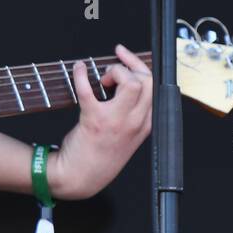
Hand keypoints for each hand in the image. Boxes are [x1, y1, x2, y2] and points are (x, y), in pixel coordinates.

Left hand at [48, 44, 152, 199]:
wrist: (80, 177)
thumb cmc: (99, 156)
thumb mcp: (127, 136)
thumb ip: (131, 114)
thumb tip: (122, 84)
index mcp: (145, 125)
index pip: (153, 87)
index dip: (139, 66)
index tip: (125, 56)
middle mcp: (135, 123)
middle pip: (146, 81)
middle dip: (129, 67)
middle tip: (111, 72)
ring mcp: (117, 122)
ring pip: (130, 83)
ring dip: (115, 72)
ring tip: (102, 78)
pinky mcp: (95, 121)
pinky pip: (90, 90)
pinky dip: (82, 75)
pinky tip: (79, 70)